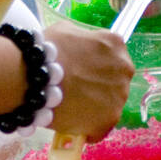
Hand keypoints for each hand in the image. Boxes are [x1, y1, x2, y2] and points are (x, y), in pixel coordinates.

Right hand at [47, 21, 134, 141]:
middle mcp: (124, 69)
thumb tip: (79, 49)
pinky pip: (101, 127)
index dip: (95, 67)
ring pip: (110, 105)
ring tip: (71, 108)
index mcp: (115, 45)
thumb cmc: (47, 50)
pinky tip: (73, 124)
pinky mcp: (109, 119)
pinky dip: (88, 128)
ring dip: (94, 108)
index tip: (82, 73)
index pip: (112, 57)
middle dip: (98, 87)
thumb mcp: (66, 30)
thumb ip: (82, 40)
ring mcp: (119, 96)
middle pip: (115, 82)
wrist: (36, 76)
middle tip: (76, 91)